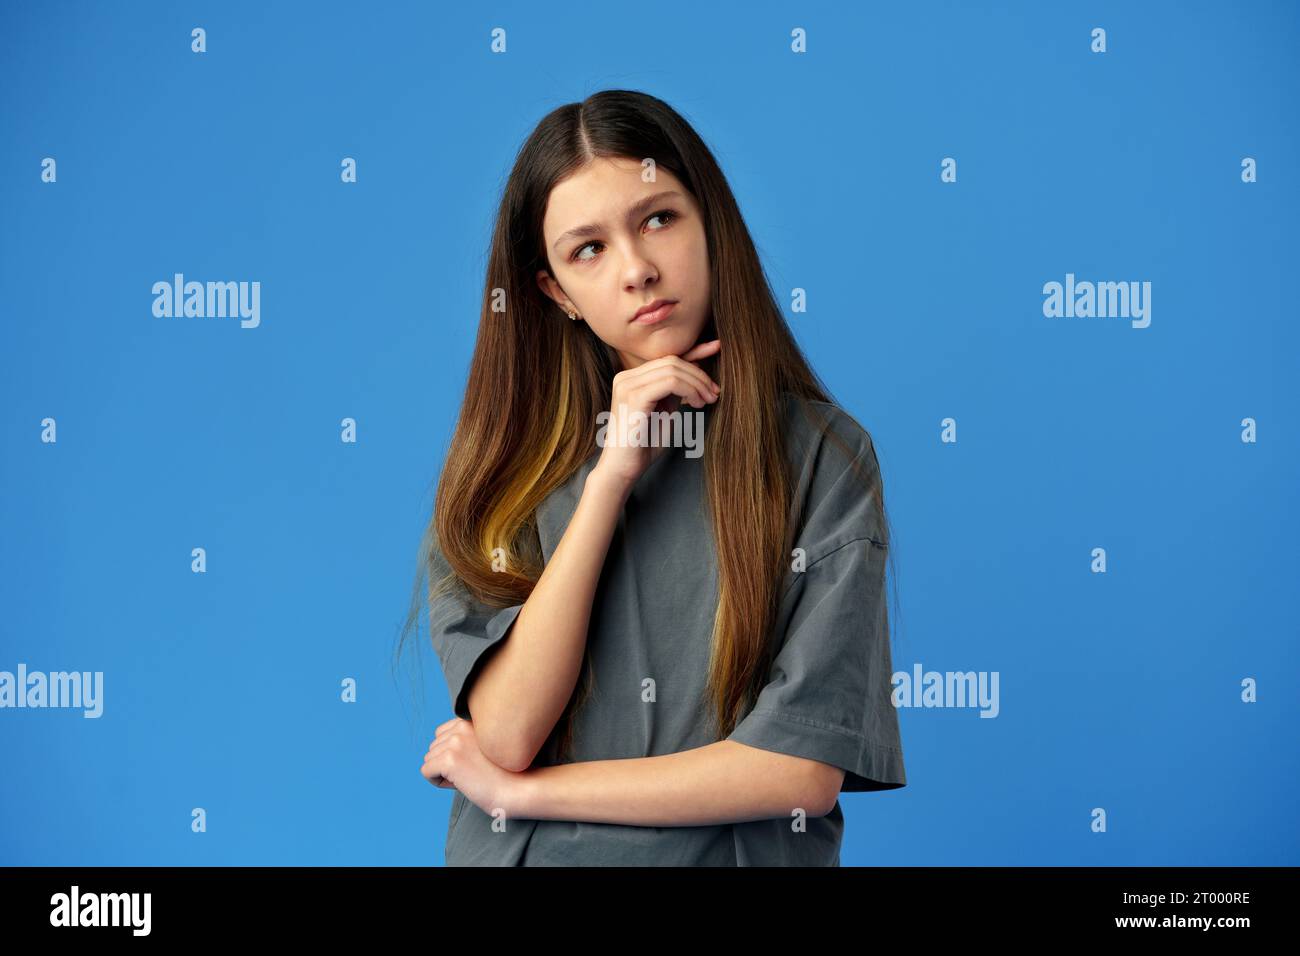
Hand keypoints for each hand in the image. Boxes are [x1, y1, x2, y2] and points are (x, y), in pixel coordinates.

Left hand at [420, 717, 529, 819]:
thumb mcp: (484, 745)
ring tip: (470, 777)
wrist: (518, 788)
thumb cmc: (504, 772)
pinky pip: (426, 772)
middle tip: (473, 772)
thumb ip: (464, 739)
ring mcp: (455, 742)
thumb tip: (434, 751)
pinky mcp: (450, 760)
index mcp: (470, 720)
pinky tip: (461, 783)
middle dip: (447, 763)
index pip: (441, 734)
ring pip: (429, 760)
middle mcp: (461, 726)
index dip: (452, 753)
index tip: (474, 762)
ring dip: (444, 773)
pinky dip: (438, 782)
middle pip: (433, 747)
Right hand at [593, 338, 721, 487]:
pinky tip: (696, 404)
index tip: (716, 348)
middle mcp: (626, 377)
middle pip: (672, 361)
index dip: (693, 351)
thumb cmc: (643, 445)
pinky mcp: (634, 397)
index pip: (666, 358)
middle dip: (699, 375)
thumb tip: (694, 371)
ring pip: (673, 368)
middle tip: (714, 393)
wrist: (623, 469)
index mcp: (631, 378)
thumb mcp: (664, 411)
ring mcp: (627, 385)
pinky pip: (670, 382)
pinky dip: (689, 390)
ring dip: (697, 383)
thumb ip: (673, 391)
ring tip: (707, 400)